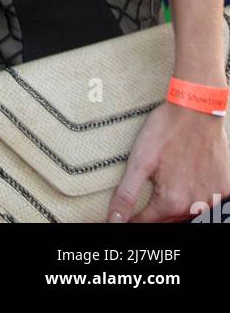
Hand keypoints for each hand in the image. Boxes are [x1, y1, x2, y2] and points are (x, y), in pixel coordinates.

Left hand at [106, 101, 229, 221]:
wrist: (196, 109)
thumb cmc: (166, 130)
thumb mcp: (139, 160)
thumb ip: (126, 194)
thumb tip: (114, 219)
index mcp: (170, 202)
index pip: (145, 223)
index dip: (131, 221)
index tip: (124, 219)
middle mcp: (194, 206)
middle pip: (168, 221)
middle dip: (153, 216)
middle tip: (143, 205)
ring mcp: (212, 199)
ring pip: (188, 215)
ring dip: (174, 209)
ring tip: (166, 193)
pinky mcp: (224, 188)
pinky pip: (209, 205)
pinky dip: (197, 202)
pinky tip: (189, 189)